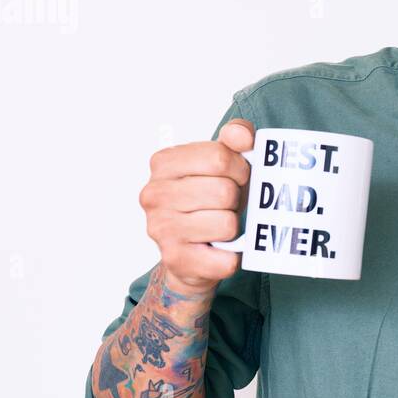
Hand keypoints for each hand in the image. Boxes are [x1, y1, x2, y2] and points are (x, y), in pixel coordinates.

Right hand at [138, 119, 254, 292]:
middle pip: (224, 192)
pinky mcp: (175, 259)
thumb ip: (236, 137)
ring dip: (232, 228)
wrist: (190, 253)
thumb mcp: (222, 163)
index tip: (237, 176)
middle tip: (226, 206)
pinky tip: (217, 250)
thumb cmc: (210, 202)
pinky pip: (226, 258)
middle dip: (235, 200)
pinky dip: (231, 256)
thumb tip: (243, 138)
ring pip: (227, 224)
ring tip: (219, 227)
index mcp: (164, 163)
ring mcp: (161, 228)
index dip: (240, 169)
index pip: (219, 157)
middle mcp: (154, 194)